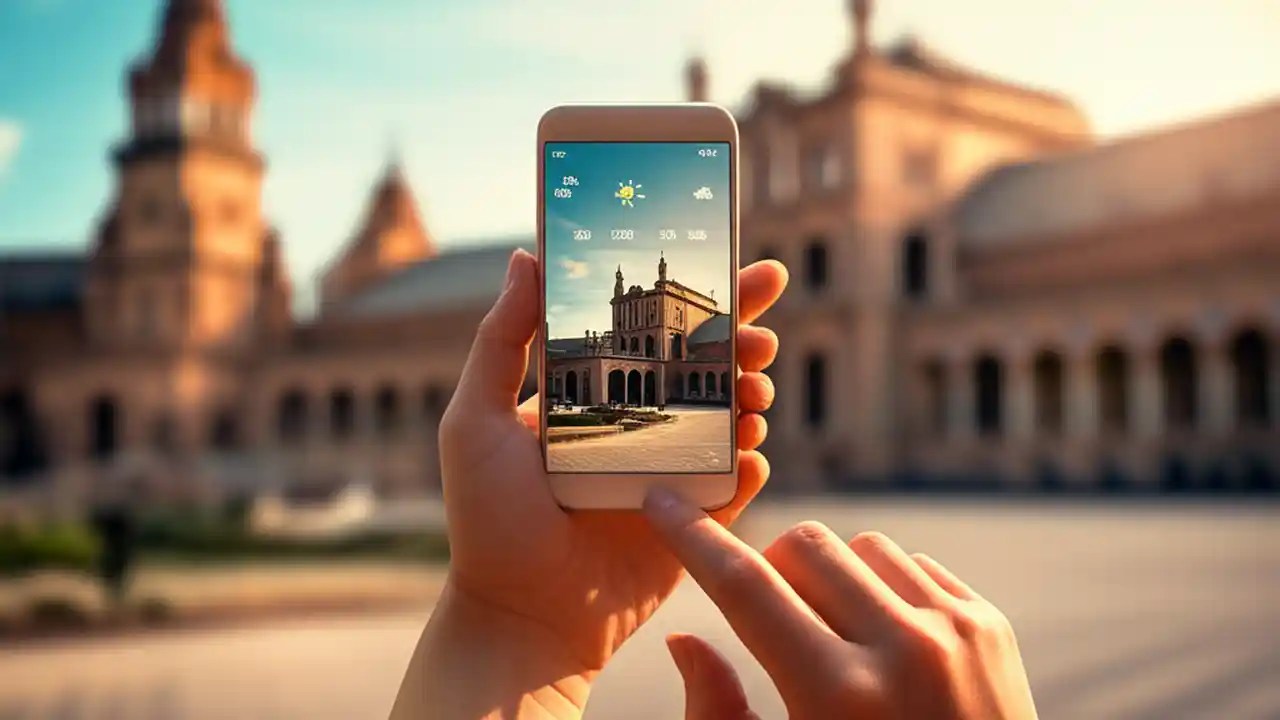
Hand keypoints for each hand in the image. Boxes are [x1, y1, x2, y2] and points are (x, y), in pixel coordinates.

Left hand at [392, 250, 787, 718]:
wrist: (520, 614)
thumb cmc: (488, 518)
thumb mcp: (477, 419)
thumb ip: (500, 340)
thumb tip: (526, 256)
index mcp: (595, 394)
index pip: (654, 329)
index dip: (700, 296)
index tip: (737, 260)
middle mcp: (640, 426)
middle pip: (707, 367)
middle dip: (744, 340)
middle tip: (758, 334)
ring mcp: (669, 474)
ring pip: (732, 418)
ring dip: (751, 396)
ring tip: (750, 391)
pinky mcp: (692, 521)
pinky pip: (737, 485)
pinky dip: (750, 464)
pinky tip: (748, 453)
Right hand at [647, 494, 1037, 719]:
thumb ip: (719, 716)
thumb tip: (683, 640)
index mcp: (837, 696)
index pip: (745, 586)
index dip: (694, 537)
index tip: (663, 502)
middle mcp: (904, 651)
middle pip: (802, 545)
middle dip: (772, 570)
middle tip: (774, 622)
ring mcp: (957, 632)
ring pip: (861, 545)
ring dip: (834, 578)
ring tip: (840, 640)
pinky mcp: (990, 625)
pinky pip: (914, 564)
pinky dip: (886, 590)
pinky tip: (887, 644)